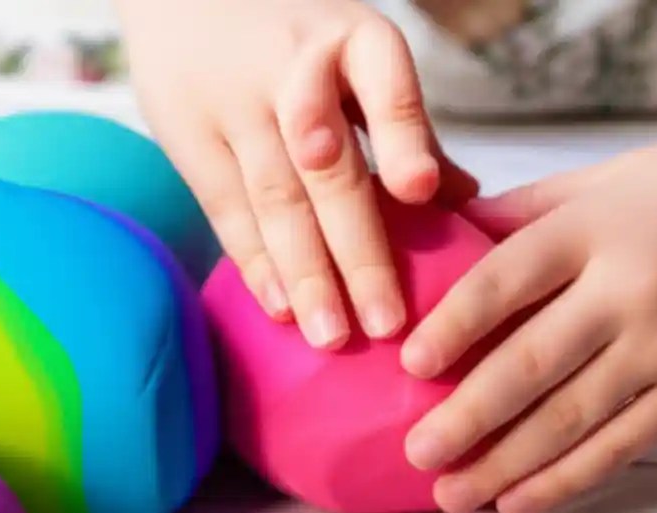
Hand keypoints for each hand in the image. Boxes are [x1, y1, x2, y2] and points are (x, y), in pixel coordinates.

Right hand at [114, 0, 477, 347]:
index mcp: (354, 41)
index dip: (403, 138)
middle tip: (387, 321)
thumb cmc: (293, 34)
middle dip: (358, 249)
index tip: (420, 192)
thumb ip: (404, 124)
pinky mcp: (189, 135)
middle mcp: (293, 69)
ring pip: (275, 198)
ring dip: (305, 272)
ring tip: (331, 335)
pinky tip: (279, 307)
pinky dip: (255, 261)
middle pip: (328, 169)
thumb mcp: (356, 56)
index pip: (383, 86)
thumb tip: (467, 201)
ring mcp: (235, 104)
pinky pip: (227, 209)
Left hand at [398, 122, 656, 512]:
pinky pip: (624, 445)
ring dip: (505, 464)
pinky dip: (568, 479)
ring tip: (449, 493)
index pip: (507, 281)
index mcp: (595, 230)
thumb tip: (437, 240)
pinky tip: (518, 501)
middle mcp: (632, 291)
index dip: (454, 325)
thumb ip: (521, 213)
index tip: (408, 364)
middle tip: (415, 452)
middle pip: (534, 364)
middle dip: (467, 417)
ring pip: (574, 419)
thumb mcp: (600, 182)